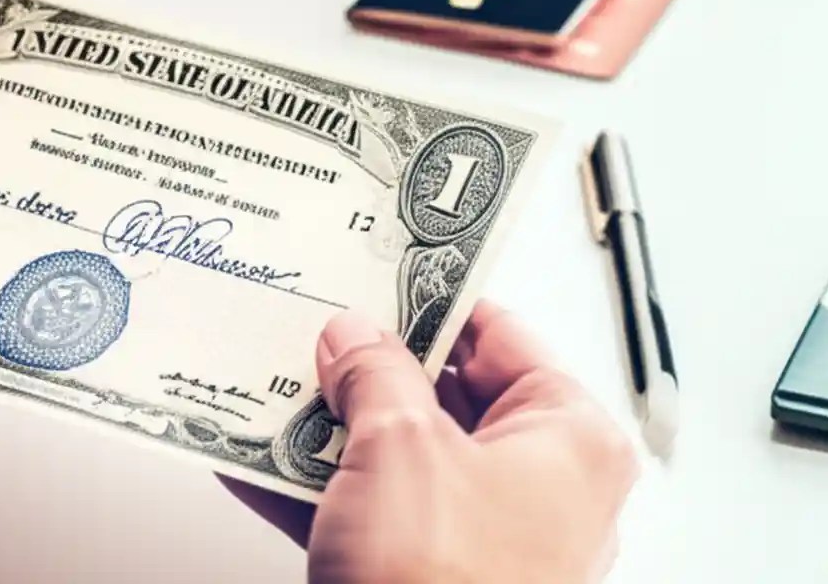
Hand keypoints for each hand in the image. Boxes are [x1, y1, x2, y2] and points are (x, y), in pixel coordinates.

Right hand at [223, 303, 637, 583]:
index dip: (434, 299)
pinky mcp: (429, 574)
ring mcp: (484, 538)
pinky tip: (259, 463)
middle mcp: (540, 489)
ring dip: (333, 427)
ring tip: (277, 390)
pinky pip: (372, 510)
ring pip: (401, 455)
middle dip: (369, 368)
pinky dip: (318, 488)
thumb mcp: (399, 448)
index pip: (500, 335)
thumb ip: (372, 374)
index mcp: (568, 441)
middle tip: (319, 333)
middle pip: (445, 394)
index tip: (381, 274)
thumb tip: (352, 338)